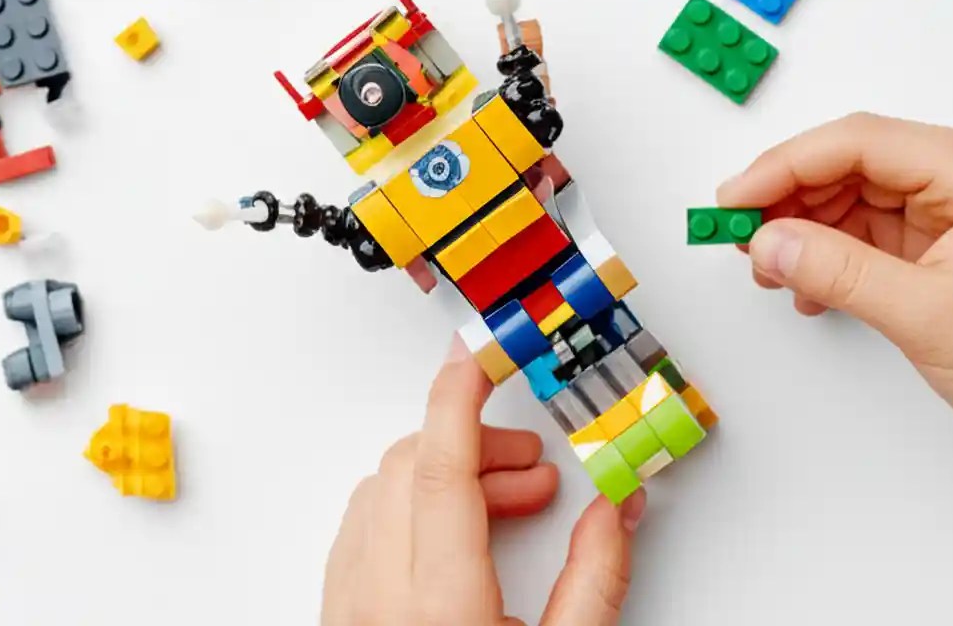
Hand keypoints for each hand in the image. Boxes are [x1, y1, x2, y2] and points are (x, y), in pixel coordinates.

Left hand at [322, 338, 647, 624]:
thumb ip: (594, 581)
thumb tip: (616, 508)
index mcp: (440, 609)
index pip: (440, 471)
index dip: (459, 397)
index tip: (477, 353)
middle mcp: (378, 601)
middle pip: (411, 468)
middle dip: (475, 445)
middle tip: (531, 470)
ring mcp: (347, 607)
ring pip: (380, 491)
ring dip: (442, 480)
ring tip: (504, 508)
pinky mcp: (335, 614)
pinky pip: (360, 528)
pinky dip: (408, 508)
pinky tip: (453, 537)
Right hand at [718, 113, 952, 556]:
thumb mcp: (925, 315)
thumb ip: (837, 270)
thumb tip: (766, 240)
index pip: (861, 142)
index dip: (785, 166)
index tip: (732, 201)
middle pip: (851, 162)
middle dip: (788, 198)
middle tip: (735, 237)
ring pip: (851, 196)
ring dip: (802, 230)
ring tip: (767, 270)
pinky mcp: (940, 242)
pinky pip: (864, 231)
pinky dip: (827, 255)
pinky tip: (806, 288)